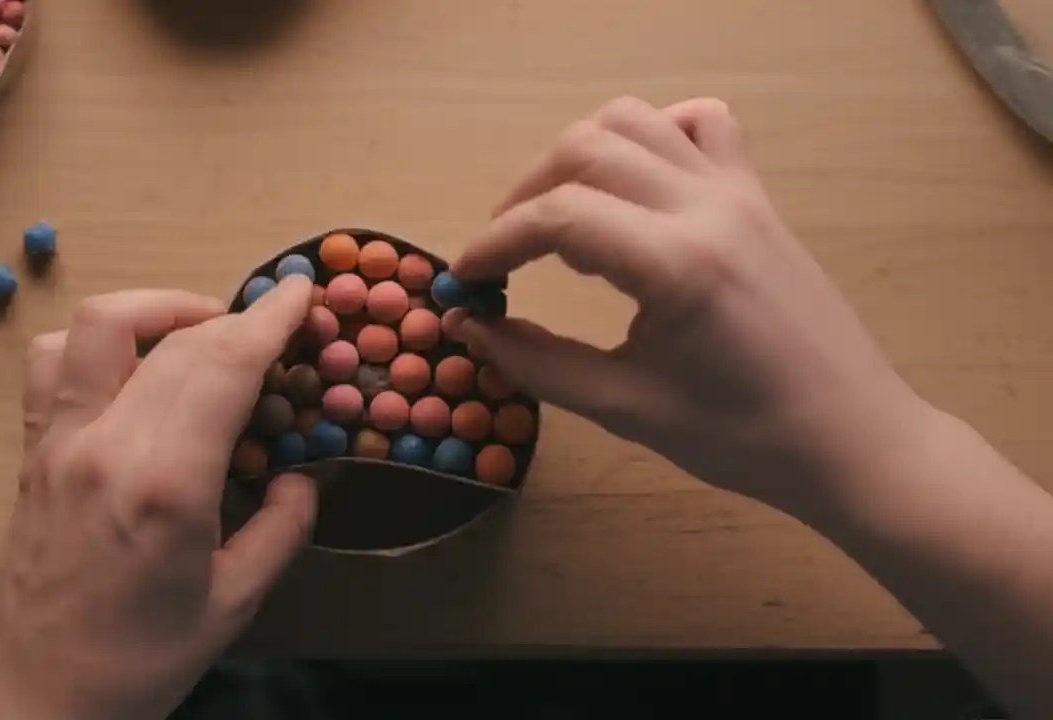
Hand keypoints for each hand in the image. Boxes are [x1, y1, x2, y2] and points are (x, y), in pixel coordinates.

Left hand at [0, 280, 317, 719]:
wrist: (45, 701)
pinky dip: (96, 341)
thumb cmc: (143, 660)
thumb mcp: (236, 601)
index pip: (222, 367)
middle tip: (274, 325)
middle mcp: (105, 447)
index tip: (300, 293)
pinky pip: (50, 363)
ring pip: (97, 327)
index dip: (268, 320)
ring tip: (200, 331)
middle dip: (235, 316)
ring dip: (158, 310)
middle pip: (176, 341)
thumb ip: (281, 529)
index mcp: (166, 485)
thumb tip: (302, 478)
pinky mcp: (31, 454)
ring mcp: (58, 444)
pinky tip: (134, 365)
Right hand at [454, 97, 929, 513]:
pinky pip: (702, 124)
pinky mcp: (759, 196)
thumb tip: (470, 327)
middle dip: (524, 196)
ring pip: (636, 121)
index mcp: (679, 264)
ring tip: (560, 221)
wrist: (852, 438)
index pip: (558, 217)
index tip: (466, 283)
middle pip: (586, 148)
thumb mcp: (628, 408)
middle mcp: (709, 206)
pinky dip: (652, 134)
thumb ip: (539, 363)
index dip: (494, 243)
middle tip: (503, 257)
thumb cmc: (743, 439)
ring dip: (578, 157)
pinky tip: (634, 187)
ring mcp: (740, 192)